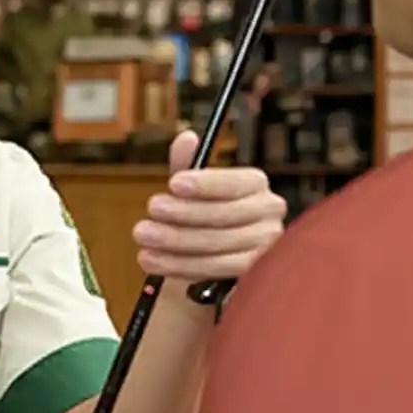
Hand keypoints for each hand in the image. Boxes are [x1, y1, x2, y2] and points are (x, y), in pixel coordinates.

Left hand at [133, 130, 286, 280]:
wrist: (206, 257)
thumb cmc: (200, 215)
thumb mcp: (190, 190)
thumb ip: (187, 165)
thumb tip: (186, 138)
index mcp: (254, 183)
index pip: (235, 182)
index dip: (204, 184)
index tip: (173, 183)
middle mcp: (268, 212)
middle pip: (225, 215)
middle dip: (182, 215)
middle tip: (149, 213)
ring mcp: (265, 245)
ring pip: (217, 245)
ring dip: (175, 242)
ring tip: (143, 238)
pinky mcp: (252, 274)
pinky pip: (215, 270)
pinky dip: (180, 266)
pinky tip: (153, 261)